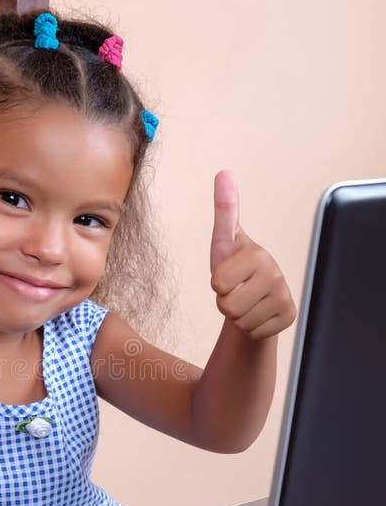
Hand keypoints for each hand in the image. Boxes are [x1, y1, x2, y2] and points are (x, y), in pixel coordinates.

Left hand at [210, 170, 295, 339]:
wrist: (253, 300)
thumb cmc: (234, 269)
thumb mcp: (224, 241)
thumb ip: (223, 210)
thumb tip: (224, 173)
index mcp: (258, 254)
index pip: (218, 283)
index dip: (217, 285)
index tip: (228, 276)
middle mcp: (276, 274)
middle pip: (228, 305)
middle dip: (226, 303)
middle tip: (236, 292)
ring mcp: (284, 297)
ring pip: (240, 321)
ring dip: (237, 316)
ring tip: (246, 302)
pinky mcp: (289, 317)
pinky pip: (254, 332)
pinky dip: (251, 327)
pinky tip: (257, 314)